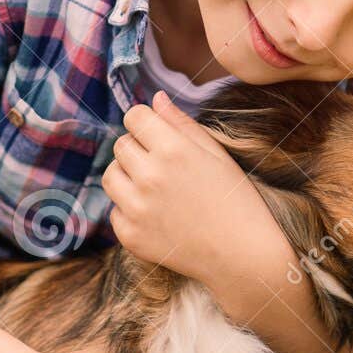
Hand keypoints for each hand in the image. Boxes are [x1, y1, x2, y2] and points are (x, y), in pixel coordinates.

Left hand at [103, 90, 279, 288]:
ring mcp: (137, 209)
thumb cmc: (235, 199)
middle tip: (163, 166)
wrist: (242, 255)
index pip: (134, 117)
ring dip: (127, 176)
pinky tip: (158, 216)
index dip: (145, 122)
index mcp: (173, 150)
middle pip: (120, 145)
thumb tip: (155, 98)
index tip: (157, 135)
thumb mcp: (215, 154)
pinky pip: (115, 210)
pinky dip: (130, 210)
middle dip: (137, 149)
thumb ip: (181, 123)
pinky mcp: (130, 236)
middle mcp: (149, 177)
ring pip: (110, 175)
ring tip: (155, 188)